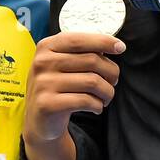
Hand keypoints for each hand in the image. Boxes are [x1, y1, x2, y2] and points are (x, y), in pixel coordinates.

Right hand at [23, 32, 123, 159]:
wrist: (39, 119)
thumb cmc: (58, 87)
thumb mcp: (62, 64)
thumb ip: (82, 53)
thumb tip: (114, 46)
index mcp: (47, 47)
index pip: (79, 40)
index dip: (103, 41)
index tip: (120, 47)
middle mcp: (42, 63)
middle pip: (91, 60)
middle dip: (111, 72)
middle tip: (113, 81)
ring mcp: (43, 84)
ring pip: (93, 82)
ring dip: (107, 92)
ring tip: (106, 97)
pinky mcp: (47, 104)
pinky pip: (85, 101)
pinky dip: (98, 105)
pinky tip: (96, 107)